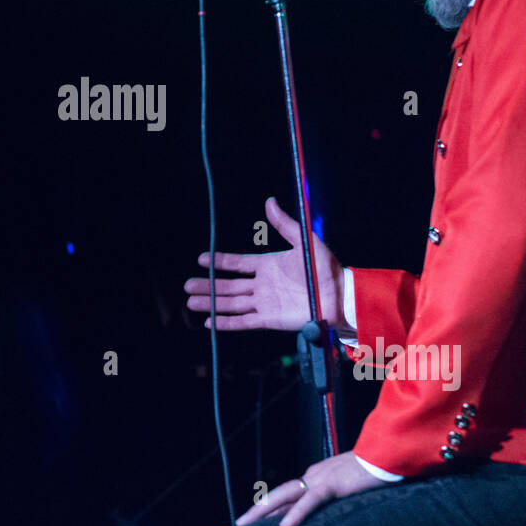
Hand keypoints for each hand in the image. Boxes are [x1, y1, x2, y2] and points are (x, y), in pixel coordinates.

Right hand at [184, 196, 346, 332]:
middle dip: (207, 285)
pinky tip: (209, 323)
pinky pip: (243, 321)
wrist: (339, 295)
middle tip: (186, 285)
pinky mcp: (269, 319)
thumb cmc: (324, 267)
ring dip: (211, 303)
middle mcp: (262, 285)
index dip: (219, 262)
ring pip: (231, 303)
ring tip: (190, 302)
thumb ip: (284, 224)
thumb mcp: (304, 240)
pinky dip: (226, 323)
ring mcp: (264, 303)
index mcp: (267, 265)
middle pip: (228, 285)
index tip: (200, 259)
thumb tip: (270, 201)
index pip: (237, 264)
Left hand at [237, 450, 388, 525]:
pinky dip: (296, 514)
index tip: (258, 520)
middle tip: (240, 522)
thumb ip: (339, 495)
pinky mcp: (333, 483)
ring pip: (286, 496)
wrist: (388, 452)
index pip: (289, 495)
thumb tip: (331, 509)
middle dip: (258, 509)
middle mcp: (314, 475)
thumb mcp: (353, 485)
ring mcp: (321, 478)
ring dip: (264, 511)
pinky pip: (311, 501)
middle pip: (280, 494)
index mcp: (318, 476)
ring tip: (246, 524)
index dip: (272, 508)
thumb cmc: (377, 468)